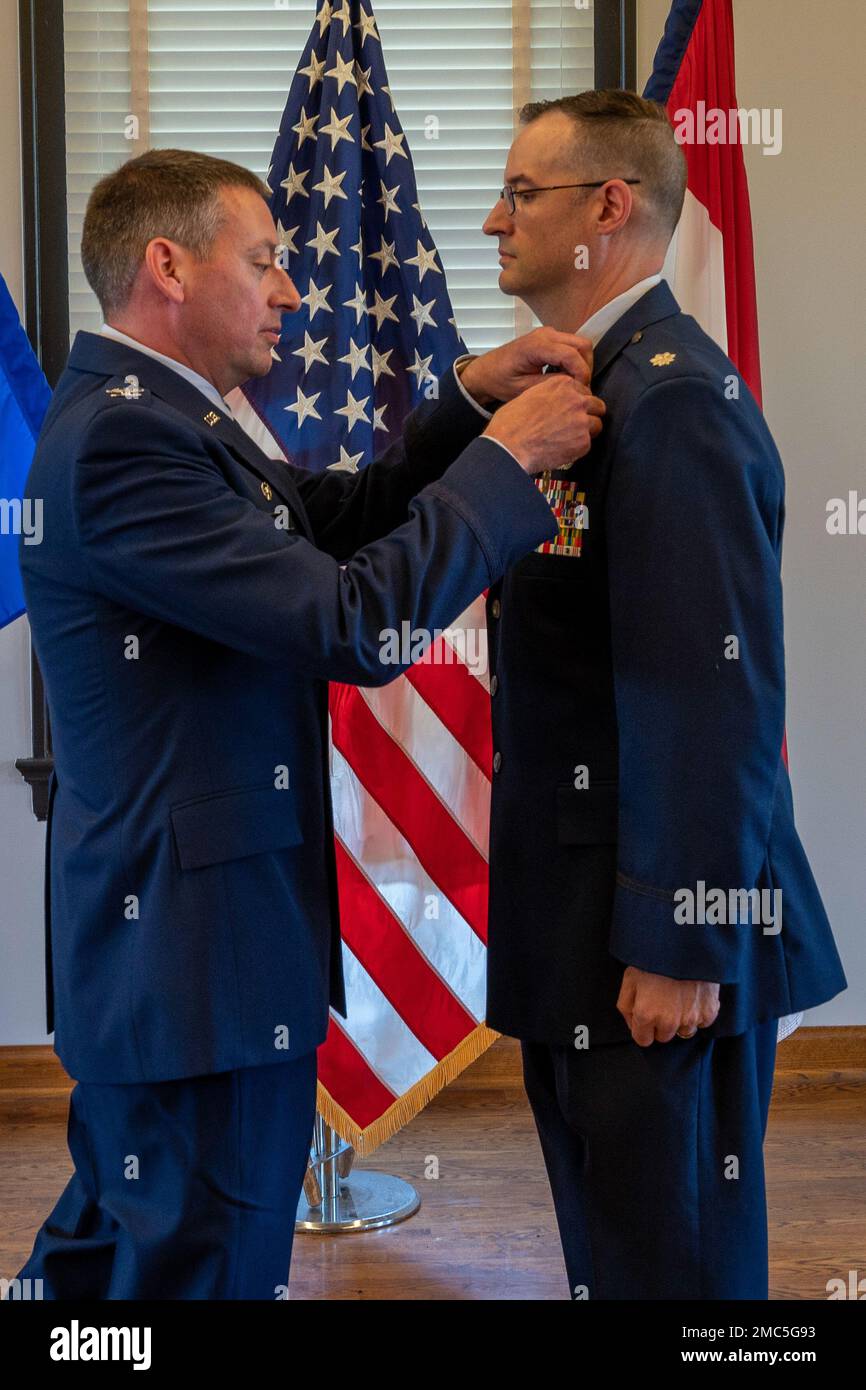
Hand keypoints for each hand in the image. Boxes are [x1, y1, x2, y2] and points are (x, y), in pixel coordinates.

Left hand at [459, 327, 593, 404]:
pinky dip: (574, 360)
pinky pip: (571, 346)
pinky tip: (565, 376)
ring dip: (581, 364)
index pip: (571, 354)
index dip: (582, 373)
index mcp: (535, 346)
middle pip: (582, 345)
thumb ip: (549, 385)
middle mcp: (544, 334)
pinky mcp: (549, 338)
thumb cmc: (499, 380)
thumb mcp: (523, 389)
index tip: (582, 390)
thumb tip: (573, 385)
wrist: (486, 371)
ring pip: (580, 344)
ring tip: (572, 384)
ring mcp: (548, 333)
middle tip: (580, 388)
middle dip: (586, 368)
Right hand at [482, 373, 604, 475]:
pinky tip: (563, 449)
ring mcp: (581, 421)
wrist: (509, 446)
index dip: (578, 402)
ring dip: (586, 432)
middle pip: (596, 405)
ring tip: (570, 439)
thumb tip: (556, 403)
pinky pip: (588, 444)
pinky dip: (578, 448)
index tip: (572, 410)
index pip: (583, 390)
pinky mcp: (583, 442)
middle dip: (588, 415)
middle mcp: (575, 400)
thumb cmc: (511, 425)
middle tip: (575, 425)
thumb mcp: (529, 395)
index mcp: (562, 385)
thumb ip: (550, 395)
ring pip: (597, 424)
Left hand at [616, 967, 720, 1046]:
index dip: (643, 1028)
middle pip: (664, 1037)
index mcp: (646, 1015)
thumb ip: (626, 1007)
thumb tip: (633, 1024)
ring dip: (681, 1020)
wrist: (683, 942)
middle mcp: (668, 1022)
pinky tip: (693, 996)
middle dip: (661, 1024)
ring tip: (679, 997)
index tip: (646, 1015)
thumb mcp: (629, 979)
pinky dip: (698, 1013)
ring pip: (684, 1031)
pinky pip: (703, 1022)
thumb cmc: (653, 958)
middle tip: (663, 1001)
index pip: (643, 1040)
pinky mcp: (709, 1011)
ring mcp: (691, 1018)